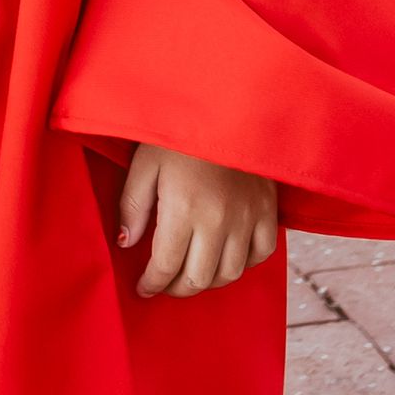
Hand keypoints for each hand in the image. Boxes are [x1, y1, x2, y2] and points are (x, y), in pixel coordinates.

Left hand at [118, 144, 278, 294]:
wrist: (227, 106)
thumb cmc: (178, 132)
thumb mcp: (144, 163)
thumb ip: (133, 206)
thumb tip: (126, 244)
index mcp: (183, 209)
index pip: (166, 265)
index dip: (152, 284)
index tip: (143, 288)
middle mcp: (219, 220)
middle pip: (199, 278)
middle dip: (177, 288)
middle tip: (164, 284)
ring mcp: (248, 217)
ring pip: (230, 273)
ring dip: (208, 281)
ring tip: (191, 274)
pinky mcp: (268, 210)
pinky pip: (261, 254)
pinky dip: (243, 264)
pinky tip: (226, 257)